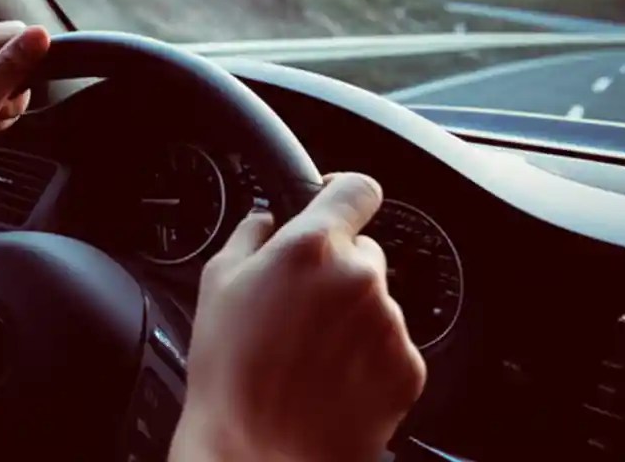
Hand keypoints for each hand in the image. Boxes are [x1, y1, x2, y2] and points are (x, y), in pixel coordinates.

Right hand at [170, 173, 425, 461]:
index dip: (343, 197)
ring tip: (309, 355)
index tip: (334, 208)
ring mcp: (389, 324)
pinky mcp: (407, 367)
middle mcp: (360, 278)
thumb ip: (251, 234)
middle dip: (336, 272)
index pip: (357, 189)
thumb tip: (268, 219)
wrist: (258, 454)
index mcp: (312, 248)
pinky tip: (330, 379)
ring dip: (351, 318)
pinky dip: (367, 357)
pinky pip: (392, 345)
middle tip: (298, 309)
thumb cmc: (229, 375)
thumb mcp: (217, 284)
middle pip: (364, 252)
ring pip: (377, 302)